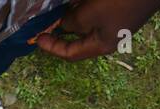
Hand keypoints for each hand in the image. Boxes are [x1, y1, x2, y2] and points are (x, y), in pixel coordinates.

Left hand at [33, 0, 159, 61]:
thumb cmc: (121, 2)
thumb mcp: (90, 14)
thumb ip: (73, 22)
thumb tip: (65, 24)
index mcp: (101, 45)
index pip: (70, 53)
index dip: (51, 47)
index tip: (38, 38)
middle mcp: (109, 38)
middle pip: (78, 39)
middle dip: (61, 30)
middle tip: (47, 21)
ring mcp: (116, 23)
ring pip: (87, 23)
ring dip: (73, 17)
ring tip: (61, 9)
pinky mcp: (119, 10)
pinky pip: (96, 13)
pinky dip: (85, 8)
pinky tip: (79, 3)